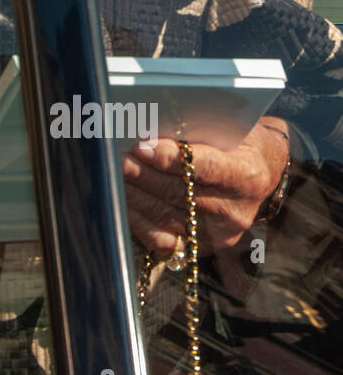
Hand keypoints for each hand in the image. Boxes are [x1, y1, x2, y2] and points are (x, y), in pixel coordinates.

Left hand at [121, 117, 289, 255]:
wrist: (263, 173)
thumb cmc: (241, 142)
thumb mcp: (232, 129)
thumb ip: (198, 131)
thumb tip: (150, 127)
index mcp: (247, 175)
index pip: (204, 167)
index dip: (170, 157)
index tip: (141, 146)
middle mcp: (235, 210)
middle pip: (178, 192)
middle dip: (141, 174)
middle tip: (114, 156)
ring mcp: (219, 233)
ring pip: (165, 214)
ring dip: (133, 194)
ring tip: (111, 174)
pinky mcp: (203, 247)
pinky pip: (163, 239)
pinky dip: (138, 221)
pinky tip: (121, 202)